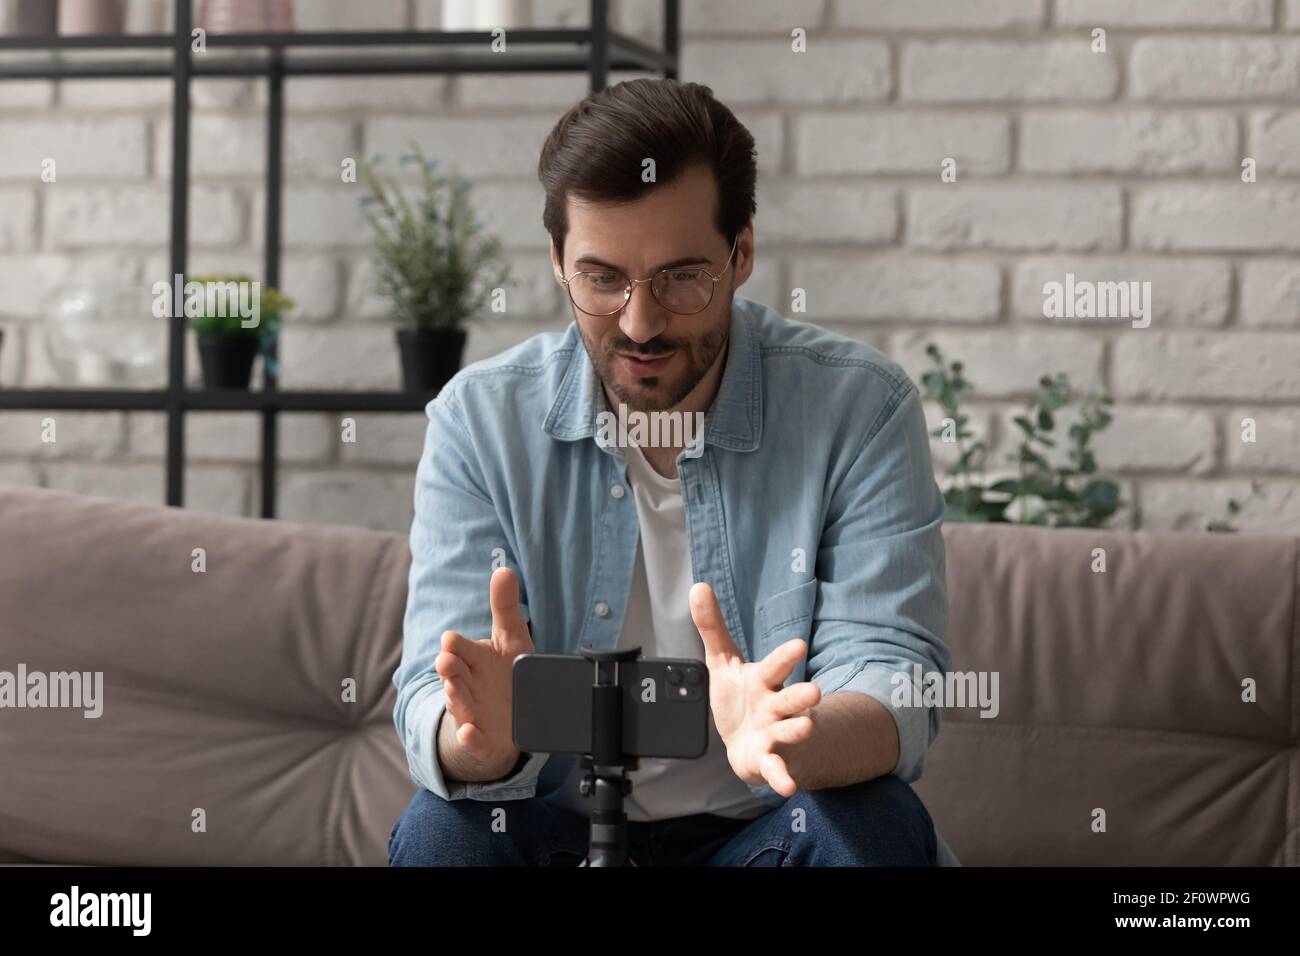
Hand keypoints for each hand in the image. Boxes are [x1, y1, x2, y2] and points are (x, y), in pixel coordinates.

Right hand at [434, 567, 534, 777]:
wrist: (505, 723)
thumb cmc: (504, 675)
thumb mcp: (510, 639)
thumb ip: (505, 607)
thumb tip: (504, 570)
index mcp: (474, 659)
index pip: (460, 648)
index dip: (456, 645)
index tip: (451, 639)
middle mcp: (467, 683)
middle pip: (454, 674)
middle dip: (449, 668)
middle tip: (446, 661)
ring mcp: (471, 711)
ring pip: (460, 703)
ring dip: (455, 696)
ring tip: (453, 689)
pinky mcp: (480, 737)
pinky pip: (472, 738)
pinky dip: (469, 737)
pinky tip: (468, 732)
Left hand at [689, 582, 821, 796]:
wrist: (748, 744)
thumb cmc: (741, 699)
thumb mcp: (722, 663)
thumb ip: (712, 627)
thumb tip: (698, 587)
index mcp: (765, 681)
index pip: (775, 666)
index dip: (785, 657)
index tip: (797, 646)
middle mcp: (776, 706)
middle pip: (792, 699)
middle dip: (802, 696)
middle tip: (815, 692)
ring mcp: (776, 734)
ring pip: (790, 731)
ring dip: (796, 730)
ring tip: (804, 728)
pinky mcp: (770, 760)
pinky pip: (778, 768)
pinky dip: (782, 777)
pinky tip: (787, 787)